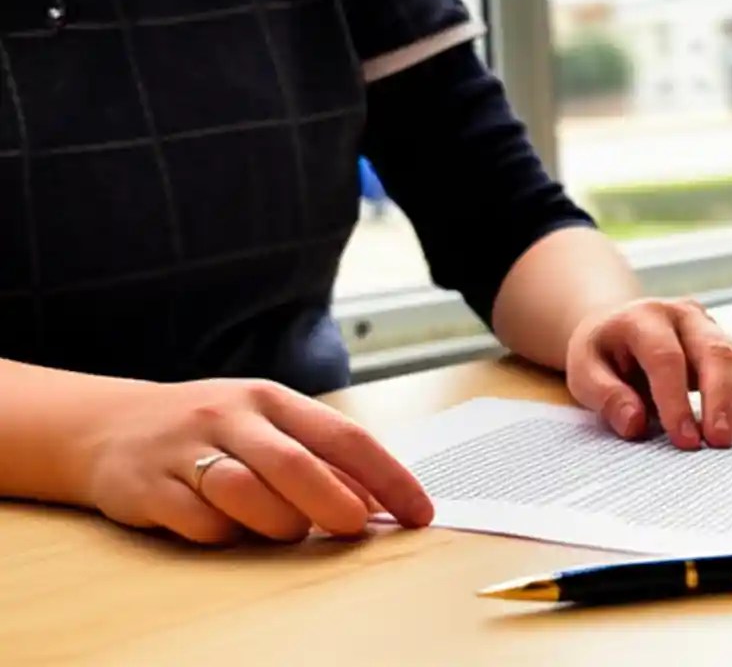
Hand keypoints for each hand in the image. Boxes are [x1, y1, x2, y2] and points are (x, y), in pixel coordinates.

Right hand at [79, 379, 433, 544]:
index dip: (388, 476)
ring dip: (278, 522)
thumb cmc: (212, 431)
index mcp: (273, 399)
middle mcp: (231, 417)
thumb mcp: (267, 427)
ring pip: (245, 493)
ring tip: (287, 529)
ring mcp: (187, 449)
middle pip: (295, 463)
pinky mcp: (149, 486)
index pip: (344, 435)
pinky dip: (224, 534)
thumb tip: (378, 503)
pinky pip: (200, 521)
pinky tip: (229, 527)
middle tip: (356, 528)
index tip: (421, 511)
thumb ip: (318, 458)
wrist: (108, 426)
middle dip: (334, 502)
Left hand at [566, 298, 731, 449]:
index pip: (666, 357)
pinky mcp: (726, 342)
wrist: (619, 328)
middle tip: (720, 442)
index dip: (676, 400)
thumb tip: (635, 423)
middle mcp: (682, 315)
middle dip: (721, 400)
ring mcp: (708, 326)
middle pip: (713, 351)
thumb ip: (605, 396)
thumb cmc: (602, 354)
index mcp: (642, 318)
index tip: (685, 440)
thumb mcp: (584, 372)